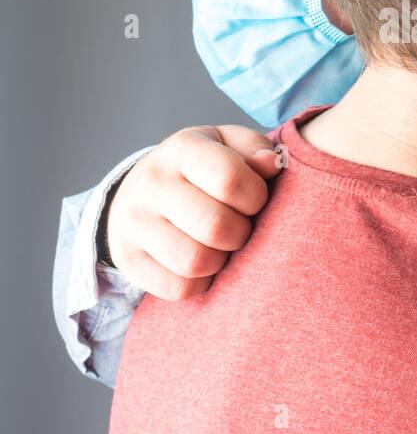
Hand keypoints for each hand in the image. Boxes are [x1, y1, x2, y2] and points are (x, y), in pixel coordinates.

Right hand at [106, 125, 281, 298]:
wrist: (137, 193)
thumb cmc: (198, 171)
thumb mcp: (227, 145)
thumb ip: (255, 148)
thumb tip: (272, 163)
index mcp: (183, 148)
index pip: (230, 179)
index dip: (256, 197)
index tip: (254, 200)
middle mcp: (152, 181)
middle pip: (216, 226)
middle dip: (241, 233)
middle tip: (239, 228)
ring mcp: (134, 222)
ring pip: (195, 262)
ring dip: (220, 261)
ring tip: (219, 246)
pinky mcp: (128, 259)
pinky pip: (177, 288)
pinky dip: (199, 283)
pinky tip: (200, 265)